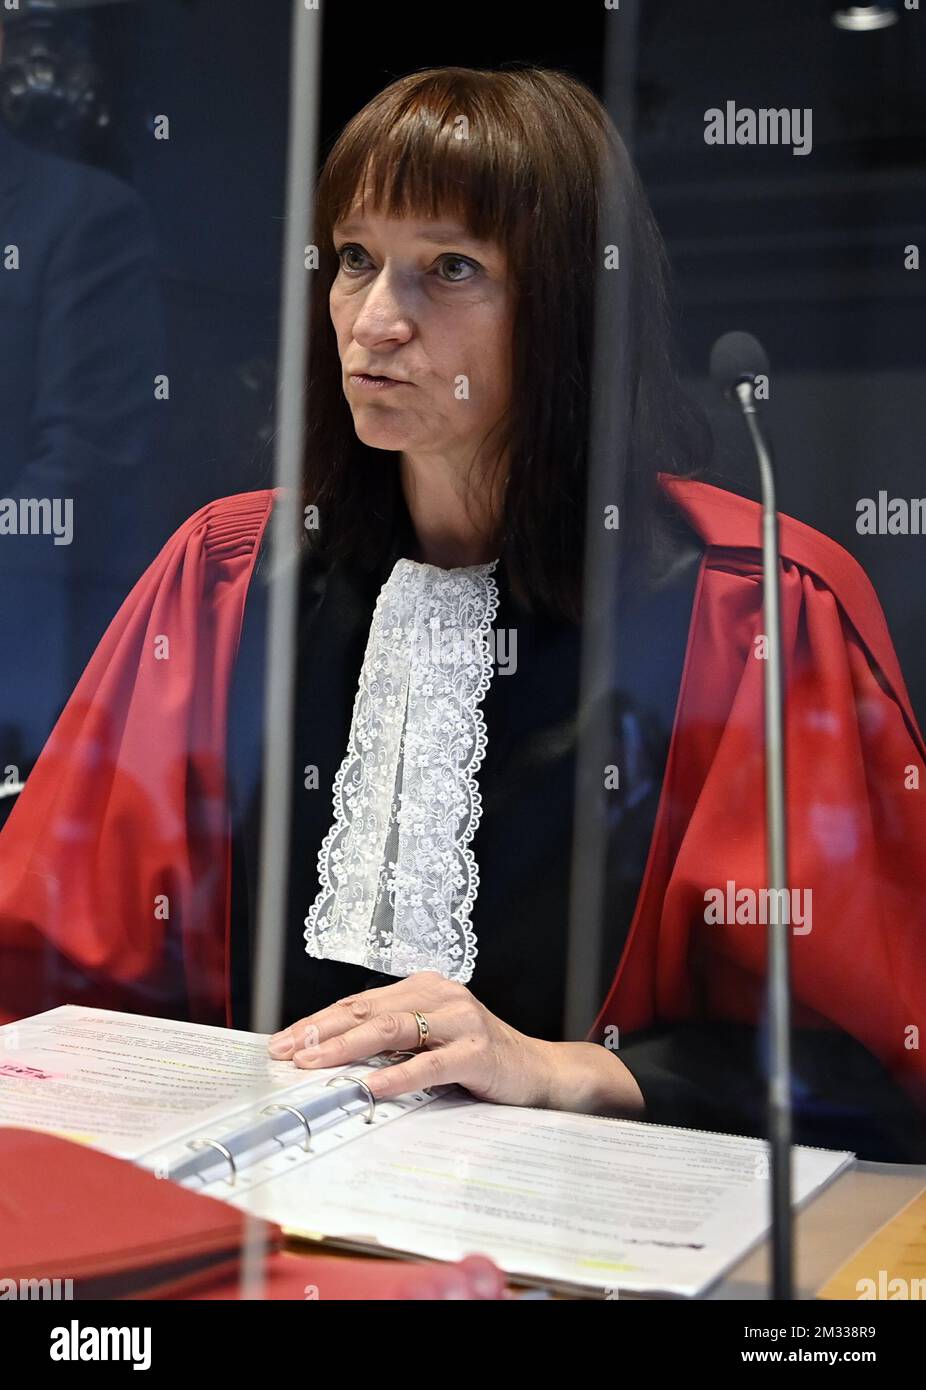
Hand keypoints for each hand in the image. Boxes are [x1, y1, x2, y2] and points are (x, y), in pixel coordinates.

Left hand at [266, 970, 644, 1116]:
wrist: (540, 1072)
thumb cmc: (481, 1058)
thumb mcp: (432, 1040)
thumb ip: (393, 1040)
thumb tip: (330, 1055)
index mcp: (424, 988)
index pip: (359, 1002)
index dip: (318, 1022)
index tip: (283, 1042)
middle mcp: (440, 995)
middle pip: (367, 1010)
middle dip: (320, 1032)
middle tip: (286, 1051)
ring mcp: (460, 1020)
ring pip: (392, 1029)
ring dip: (346, 1048)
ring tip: (314, 1064)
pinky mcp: (477, 1051)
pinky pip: (429, 1064)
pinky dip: (397, 1076)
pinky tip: (371, 1087)